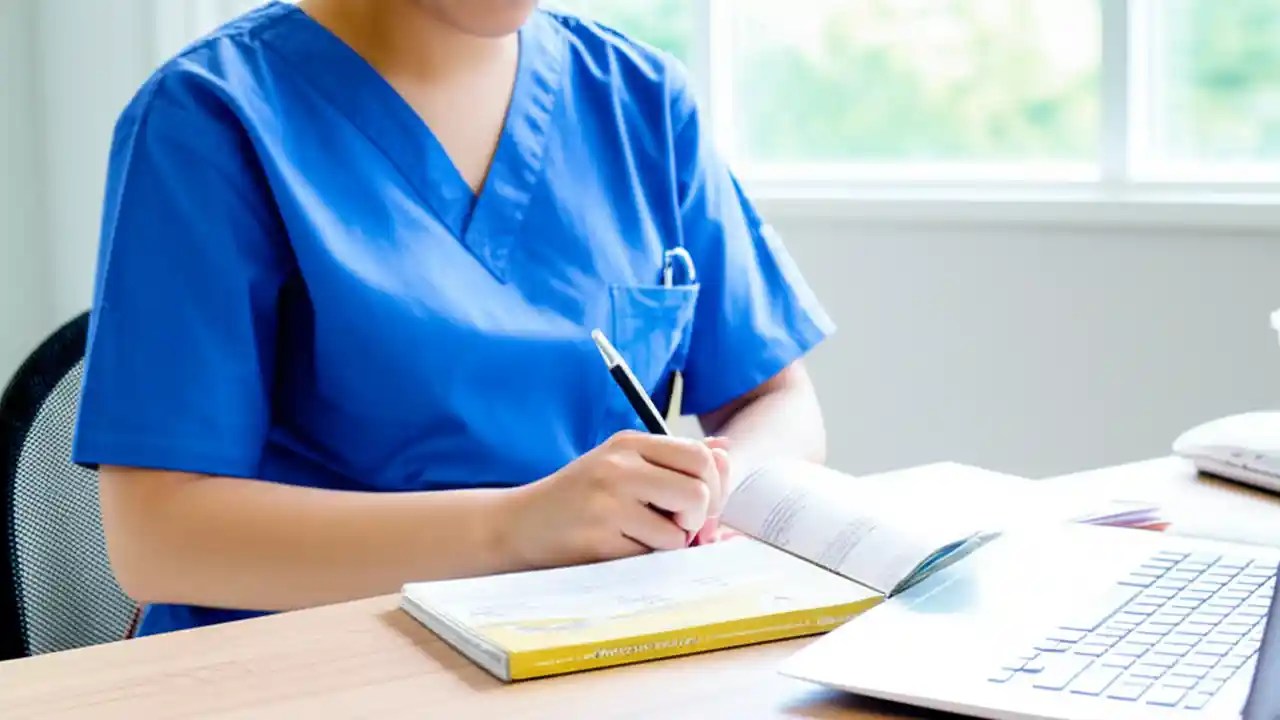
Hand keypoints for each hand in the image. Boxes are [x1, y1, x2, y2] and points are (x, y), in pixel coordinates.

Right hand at [501, 431, 724, 567]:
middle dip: (699, 517)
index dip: (713, 485)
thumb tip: (727, 451)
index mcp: (630, 443)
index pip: (700, 455)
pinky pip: (651, 555)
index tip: (699, 504)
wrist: (519, 524)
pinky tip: (619, 547)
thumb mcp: (623, 466)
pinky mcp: (599, 537)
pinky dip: (645, 558)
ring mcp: (607, 501)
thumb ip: (674, 460)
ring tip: (641, 536)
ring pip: (680, 531)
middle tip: (679, 525)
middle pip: (698, 491)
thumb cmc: (580, 498)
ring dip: (671, 543)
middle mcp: (619, 465)